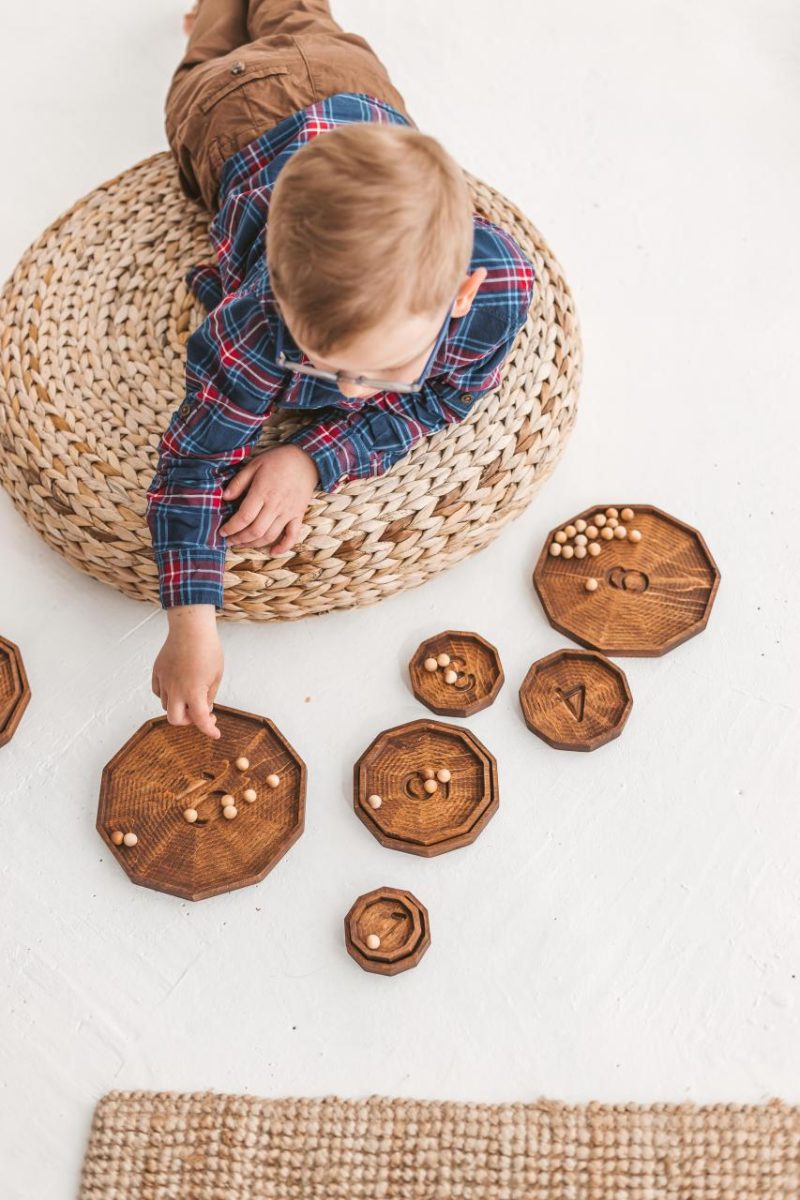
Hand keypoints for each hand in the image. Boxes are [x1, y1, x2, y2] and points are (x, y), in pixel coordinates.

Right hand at [152, 605, 221, 738]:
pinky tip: (177, 686)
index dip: (209, 730)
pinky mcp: (157, 671)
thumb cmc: (208, 648)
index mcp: (193, 692)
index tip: (215, 733)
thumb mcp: (216, 675)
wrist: (191, 627)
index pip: (200, 720)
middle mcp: (176, 689)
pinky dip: (166, 694)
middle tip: (199, 713)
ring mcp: (164, 680)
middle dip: (188, 721)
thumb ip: (209, 695)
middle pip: (175, 719)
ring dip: (178, 705)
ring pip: (165, 705)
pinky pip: (158, 690)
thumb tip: (204, 708)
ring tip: (190, 693)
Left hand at [220, 444, 317, 550]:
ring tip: (243, 544)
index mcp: (262, 492)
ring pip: (270, 536)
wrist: (307, 458)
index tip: (222, 531)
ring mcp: (288, 512)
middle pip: (255, 531)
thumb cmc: (278, 460)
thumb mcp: (254, 464)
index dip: (231, 528)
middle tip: (229, 541)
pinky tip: (272, 552)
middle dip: (239, 539)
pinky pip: (292, 536)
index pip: (244, 517)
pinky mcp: (298, 515)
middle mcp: (275, 505)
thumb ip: (239, 482)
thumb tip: (225, 497)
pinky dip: (283, 547)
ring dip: (254, 544)